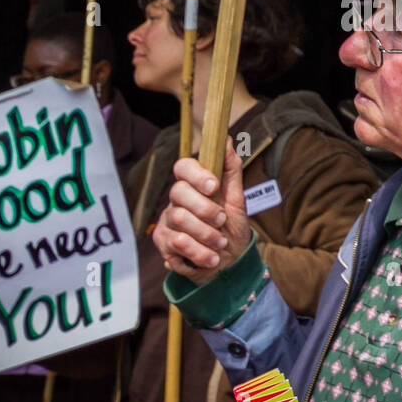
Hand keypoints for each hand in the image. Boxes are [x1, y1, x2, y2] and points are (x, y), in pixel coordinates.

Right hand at [153, 137, 251, 284]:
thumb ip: (231, 170)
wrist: (230, 263)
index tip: (213, 186)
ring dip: (207, 235)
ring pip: (180, 219)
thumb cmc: (232, 228)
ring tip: (220, 243)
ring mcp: (167, 221)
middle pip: (178, 192)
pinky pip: (177, 243)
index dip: (196, 174)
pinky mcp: (163, 243)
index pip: (182, 167)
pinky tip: (210, 258)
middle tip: (222, 221)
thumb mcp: (237, 200)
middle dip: (206, 210)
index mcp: (193, 186)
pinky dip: (200, 253)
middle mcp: (176, 201)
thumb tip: (226, 139)